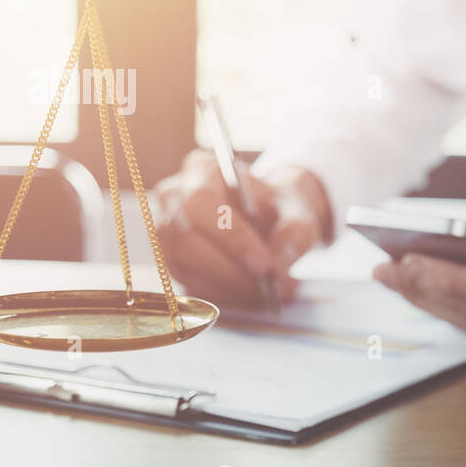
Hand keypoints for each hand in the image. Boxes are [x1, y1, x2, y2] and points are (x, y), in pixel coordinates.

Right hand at [155, 150, 330, 305]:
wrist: (272, 218)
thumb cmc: (278, 208)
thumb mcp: (298, 211)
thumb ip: (295, 231)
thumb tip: (279, 260)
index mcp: (202, 169)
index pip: (201, 202)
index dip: (230, 236)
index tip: (264, 263)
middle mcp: (174, 196)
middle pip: (185, 238)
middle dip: (228, 269)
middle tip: (266, 287)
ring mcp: (166, 230)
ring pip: (183, 264)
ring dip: (225, 286)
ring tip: (265, 294)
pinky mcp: (171, 259)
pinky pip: (188, 283)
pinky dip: (220, 294)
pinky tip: (249, 296)